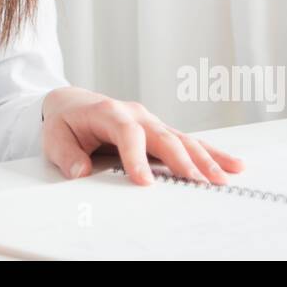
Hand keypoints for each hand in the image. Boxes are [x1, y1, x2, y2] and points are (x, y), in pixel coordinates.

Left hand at [41, 87, 244, 184]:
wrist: (72, 103)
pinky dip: (209, 153)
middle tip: (199, 183)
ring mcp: (151, 122)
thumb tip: (80, 171)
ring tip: (224, 176)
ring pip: (182, 139)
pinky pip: (188, 142)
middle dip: (182, 160)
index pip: (127, 133)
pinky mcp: (160, 132)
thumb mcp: (55, 137)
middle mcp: (135, 114)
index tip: (144, 182)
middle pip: (163, 136)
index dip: (137, 157)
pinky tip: (231, 164)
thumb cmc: (66, 122)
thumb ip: (67, 154)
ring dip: (204, 158)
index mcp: (109, 112)